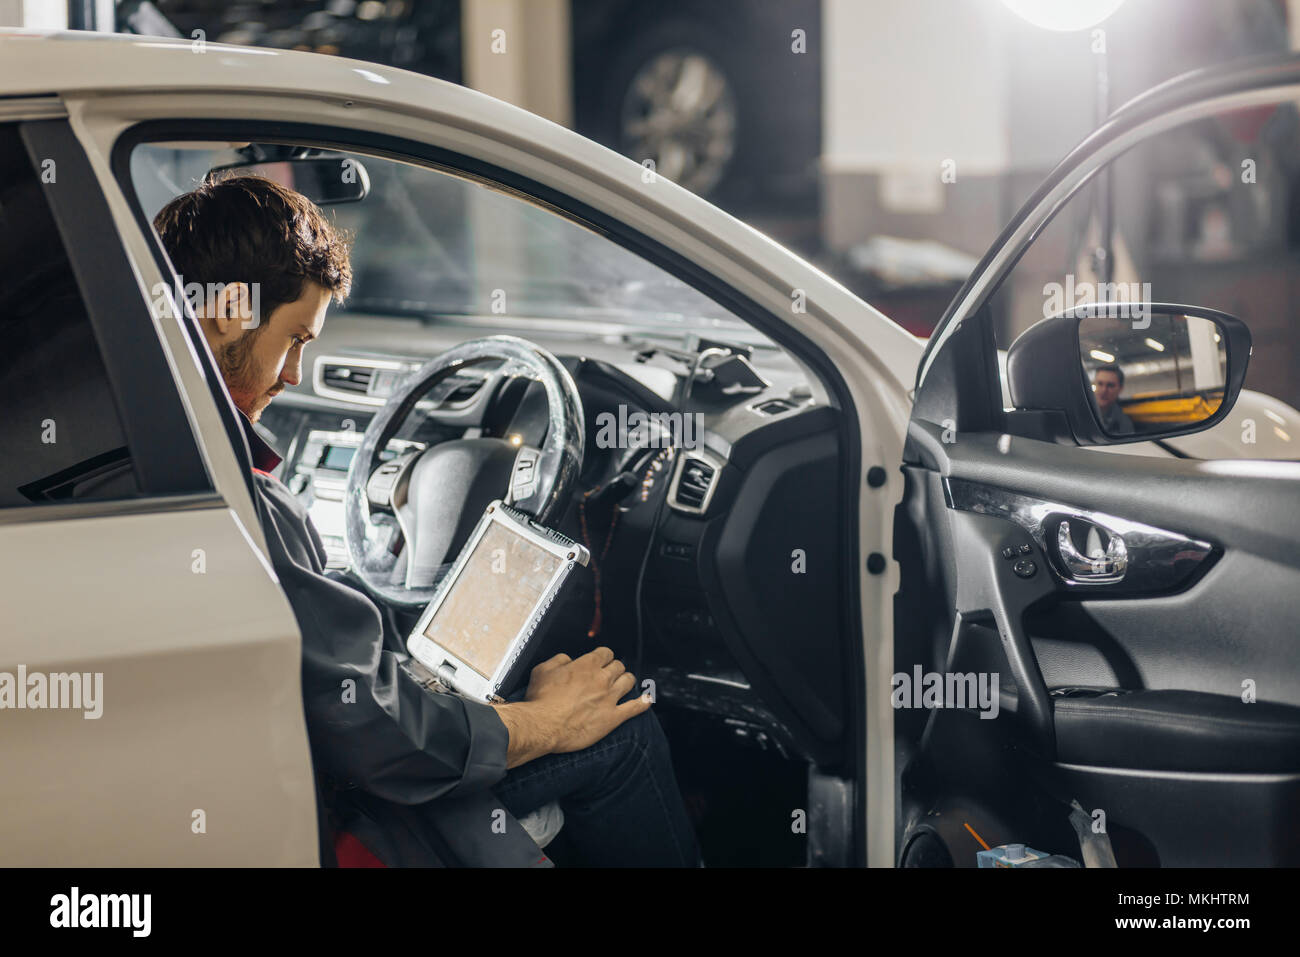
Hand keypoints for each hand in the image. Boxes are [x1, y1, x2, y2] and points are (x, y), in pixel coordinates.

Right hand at [524, 647, 650, 753]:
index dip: (603, 656)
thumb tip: (568, 659)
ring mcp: (609, 698)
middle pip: (619, 666)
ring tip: (623, 684)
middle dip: (614, 668)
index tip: (600, 661)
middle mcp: (601, 679)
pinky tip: (646, 700)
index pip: (605, 653)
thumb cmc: (540, 700)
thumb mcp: (542, 670)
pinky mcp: (612, 718)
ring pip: (628, 681)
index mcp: (586, 665)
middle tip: (609, 674)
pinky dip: (643, 703)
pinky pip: (635, 708)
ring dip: (626, 681)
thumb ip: (559, 660)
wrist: (542, 726)